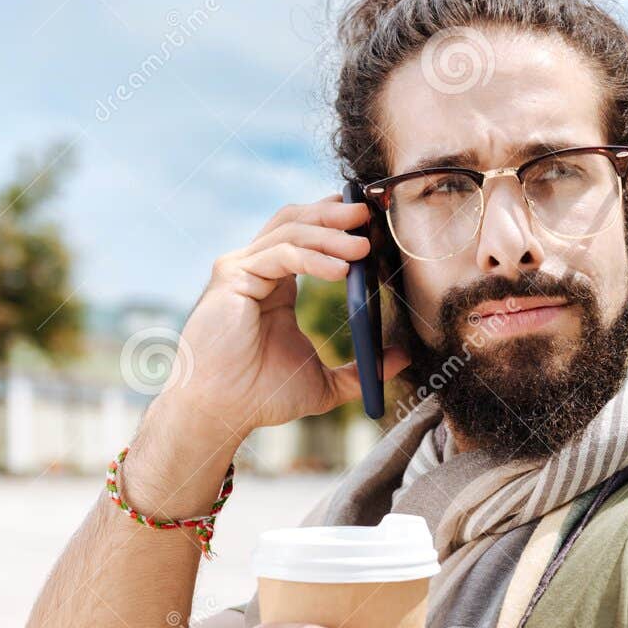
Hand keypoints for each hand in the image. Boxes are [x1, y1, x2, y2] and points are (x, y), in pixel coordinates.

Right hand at [161, 196, 410, 438]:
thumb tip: (403, 358)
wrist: (224, 412)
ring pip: (291, 230)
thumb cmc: (262, 396)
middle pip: (298, 220)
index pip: (308, 237)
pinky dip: (314, 257)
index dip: (341, 227)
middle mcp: (257, 268)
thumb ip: (362, 368)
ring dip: (331, 233)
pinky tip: (342, 270)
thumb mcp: (326, 382)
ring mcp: (242, 268)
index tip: (376, 230)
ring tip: (365, 244)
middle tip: (371, 215)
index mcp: (277, 285)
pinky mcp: (233, 277)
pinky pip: (281, 254)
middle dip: (336, 215)